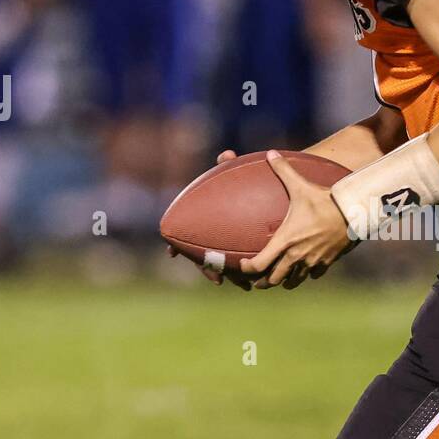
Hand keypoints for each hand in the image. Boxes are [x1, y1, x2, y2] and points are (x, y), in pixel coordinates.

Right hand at [168, 149, 253, 286]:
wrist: (267, 190)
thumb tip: (226, 155)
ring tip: (245, 284)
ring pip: (226, 266)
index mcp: (206, 220)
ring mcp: (228, 242)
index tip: (172, 253)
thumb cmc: (246, 181)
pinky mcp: (246, 248)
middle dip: (210, 270)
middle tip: (218, 278)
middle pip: (204, 257)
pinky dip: (248, 273)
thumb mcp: (236, 174)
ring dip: (232, 276)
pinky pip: (245, 266)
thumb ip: (229, 166)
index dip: (177, 245)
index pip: (187, 235)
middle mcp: (214, 234)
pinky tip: (257, 279)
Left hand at [240, 149, 351, 289]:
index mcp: (285, 241)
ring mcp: (311, 262)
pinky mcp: (326, 263)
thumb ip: (283, 170)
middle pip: (272, 280)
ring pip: (291, 282)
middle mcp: (296, 256)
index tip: (242, 264)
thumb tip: (270, 153)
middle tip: (256, 278)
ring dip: (283, 280)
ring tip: (277, 278)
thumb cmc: (324, 200)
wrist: (353, 214)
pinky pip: (312, 275)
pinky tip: (303, 268)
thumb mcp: (301, 185)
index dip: (247, 269)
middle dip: (262, 281)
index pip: (259, 265)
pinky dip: (304, 274)